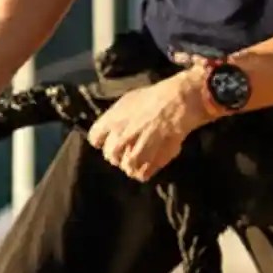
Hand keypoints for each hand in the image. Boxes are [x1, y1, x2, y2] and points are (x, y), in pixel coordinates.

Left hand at [87, 70, 212, 181]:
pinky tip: (148, 166)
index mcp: (111, 121)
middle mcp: (119, 138)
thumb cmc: (154, 98)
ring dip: (131, 165)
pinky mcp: (151, 161)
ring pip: (126, 166)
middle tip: (128, 151)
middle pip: (110, 155)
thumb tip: (110, 129)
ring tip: (140, 159)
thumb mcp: (128, 100)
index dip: (102, 141)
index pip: (95, 139)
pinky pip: (141, 174)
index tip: (109, 140)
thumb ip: (116, 117)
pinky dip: (144, 173)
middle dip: (118, 155)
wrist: (176, 102)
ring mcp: (134, 151)